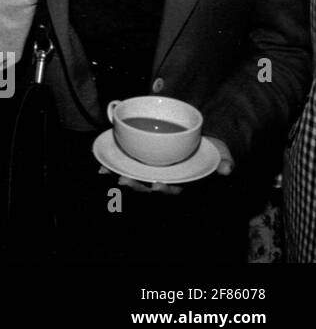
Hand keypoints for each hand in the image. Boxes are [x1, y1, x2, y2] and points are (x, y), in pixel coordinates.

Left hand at [102, 136, 232, 194]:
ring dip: (121, 179)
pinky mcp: (139, 163)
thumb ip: (225, 160)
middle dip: (136, 187)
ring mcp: (150, 173)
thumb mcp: (220, 153)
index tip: (158, 186)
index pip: (173, 190)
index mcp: (183, 181)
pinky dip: (112, 169)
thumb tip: (228, 169)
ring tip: (108, 176)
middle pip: (148, 189)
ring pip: (134, 180)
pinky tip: (101, 168)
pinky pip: (124, 168)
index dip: (165, 190)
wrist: (196, 138)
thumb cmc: (209, 150)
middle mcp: (165, 180)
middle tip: (124, 182)